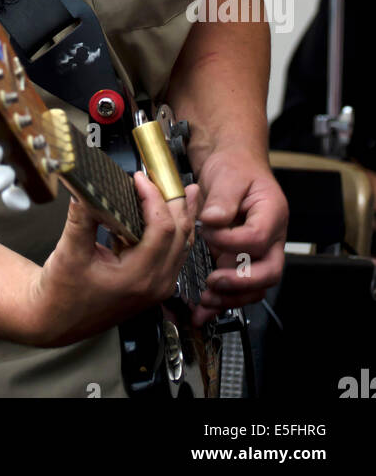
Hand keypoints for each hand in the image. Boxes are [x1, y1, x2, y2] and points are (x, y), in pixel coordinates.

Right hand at [21, 173, 200, 346]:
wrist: (56, 319)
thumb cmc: (62, 293)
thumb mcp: (68, 252)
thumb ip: (81, 218)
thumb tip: (88, 188)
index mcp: (137, 277)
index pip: (162, 229)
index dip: (154, 197)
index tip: (140, 178)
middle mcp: (154, 285)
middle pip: (180, 235)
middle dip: (176, 202)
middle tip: (167, 176)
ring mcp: (157, 287)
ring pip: (181, 245)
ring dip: (180, 215)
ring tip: (181, 189)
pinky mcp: (153, 285)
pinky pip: (173, 254)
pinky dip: (173, 230)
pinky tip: (166, 214)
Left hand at [191, 147, 287, 328]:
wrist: (231, 166)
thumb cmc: (234, 167)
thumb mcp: (228, 174)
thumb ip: (222, 197)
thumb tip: (214, 220)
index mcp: (272, 213)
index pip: (258, 238)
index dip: (232, 241)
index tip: (208, 232)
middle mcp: (271, 238)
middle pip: (269, 272)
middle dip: (241, 282)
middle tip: (215, 281)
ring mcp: (258, 253)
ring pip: (256, 287)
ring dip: (231, 297)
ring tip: (206, 301)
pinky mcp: (243, 262)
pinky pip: (239, 288)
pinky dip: (222, 300)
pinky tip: (204, 308)